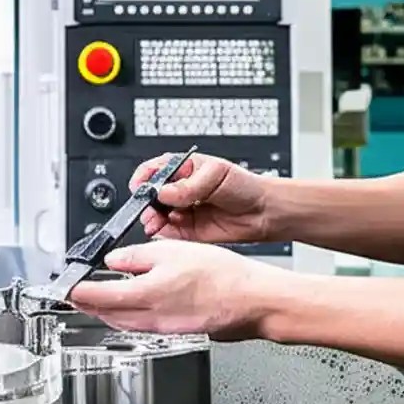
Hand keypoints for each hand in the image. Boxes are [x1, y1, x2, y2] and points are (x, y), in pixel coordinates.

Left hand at [67, 239, 282, 340]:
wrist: (252, 300)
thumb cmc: (222, 275)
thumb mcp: (173, 250)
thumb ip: (137, 256)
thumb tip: (115, 260)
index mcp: (146, 294)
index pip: (99, 297)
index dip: (78, 293)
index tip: (66, 289)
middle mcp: (151, 317)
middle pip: (108, 315)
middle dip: (88, 306)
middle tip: (75, 296)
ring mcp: (164, 328)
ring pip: (124, 323)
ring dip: (106, 313)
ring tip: (97, 301)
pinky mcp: (176, 331)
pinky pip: (142, 326)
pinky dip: (128, 317)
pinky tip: (133, 307)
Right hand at [134, 153, 271, 243]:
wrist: (264, 212)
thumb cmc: (244, 186)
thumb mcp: (216, 176)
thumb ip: (188, 186)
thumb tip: (164, 192)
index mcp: (184, 169)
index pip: (155, 170)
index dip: (144, 177)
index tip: (139, 186)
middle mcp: (180, 190)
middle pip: (151, 196)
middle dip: (147, 203)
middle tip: (151, 209)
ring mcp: (182, 211)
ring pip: (156, 215)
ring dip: (153, 219)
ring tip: (157, 221)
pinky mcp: (187, 231)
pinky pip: (168, 233)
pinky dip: (162, 233)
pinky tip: (165, 230)